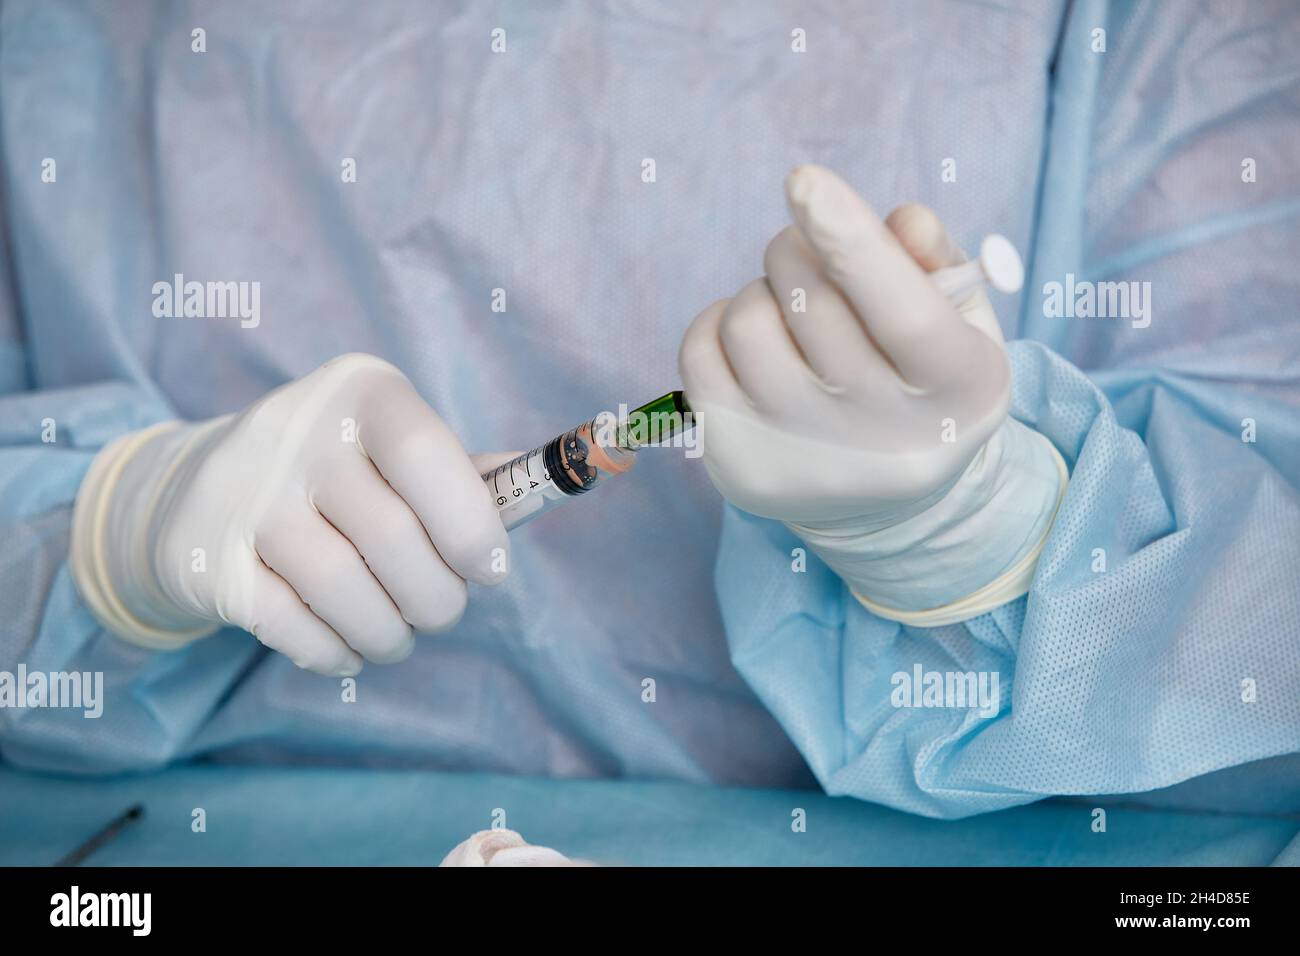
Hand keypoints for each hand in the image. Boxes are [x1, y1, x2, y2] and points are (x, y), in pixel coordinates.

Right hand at [72, 353, 508, 674]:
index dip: (470, 523)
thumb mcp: (391, 449)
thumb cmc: (331, 476)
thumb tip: (537, 483)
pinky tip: (349, 649)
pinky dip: (336, 652)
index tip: (490, 570)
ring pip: (343, 589)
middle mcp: (295, 430)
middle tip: (440, 611)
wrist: (191, 494)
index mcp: (360, 391)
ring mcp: (244, 493)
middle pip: (393, 536)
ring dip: (390, 633)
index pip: (425, 453)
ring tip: (399, 637)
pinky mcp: (206, 559)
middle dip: (436, 597)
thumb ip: (463, 471)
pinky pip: (292, 626)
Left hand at [679, 166, 1063, 620]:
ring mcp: (803, 458)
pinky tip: (760, 346)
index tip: (804, 179)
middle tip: (817, 261)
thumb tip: (900, 223)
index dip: (850, 239)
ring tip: (796, 316)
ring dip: (766, 290)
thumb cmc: (923, 381)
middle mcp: (881, 436)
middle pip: (810, 295)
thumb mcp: (960, 319)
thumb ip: (935, 260)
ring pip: (747, 319)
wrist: (886, 504)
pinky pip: (699, 351)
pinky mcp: (740, 466)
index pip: (901, 310)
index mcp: (958, 388)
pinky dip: (721, 326)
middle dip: (802, 247)